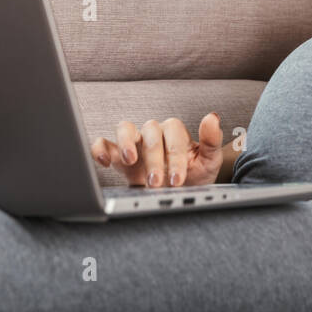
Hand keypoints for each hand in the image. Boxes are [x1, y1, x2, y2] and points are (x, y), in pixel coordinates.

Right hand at [89, 113, 223, 187]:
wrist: (181, 194)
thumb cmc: (194, 176)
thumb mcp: (209, 161)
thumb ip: (212, 140)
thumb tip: (211, 117)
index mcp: (175, 132)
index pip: (173, 133)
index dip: (175, 155)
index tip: (177, 179)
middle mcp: (153, 133)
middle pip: (150, 131)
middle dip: (154, 158)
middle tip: (157, 182)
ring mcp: (134, 143)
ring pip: (124, 128)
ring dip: (126, 142)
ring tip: (131, 161)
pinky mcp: (118, 156)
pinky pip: (103, 144)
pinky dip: (100, 148)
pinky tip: (105, 161)